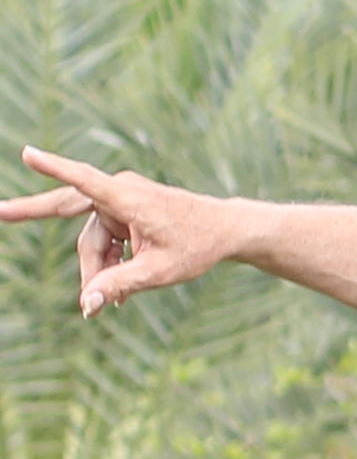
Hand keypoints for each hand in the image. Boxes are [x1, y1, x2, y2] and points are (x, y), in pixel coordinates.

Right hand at [4, 148, 236, 315]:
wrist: (225, 231)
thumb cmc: (198, 246)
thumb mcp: (160, 271)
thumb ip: (121, 284)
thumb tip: (87, 303)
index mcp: (129, 197)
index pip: (84, 180)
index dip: (54, 169)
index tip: (29, 153)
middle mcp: (120, 192)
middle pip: (69, 211)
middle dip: (35, 213)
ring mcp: (120, 200)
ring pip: (90, 240)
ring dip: (98, 270)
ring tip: (110, 305)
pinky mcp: (122, 210)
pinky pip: (101, 241)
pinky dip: (107, 264)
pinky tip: (115, 295)